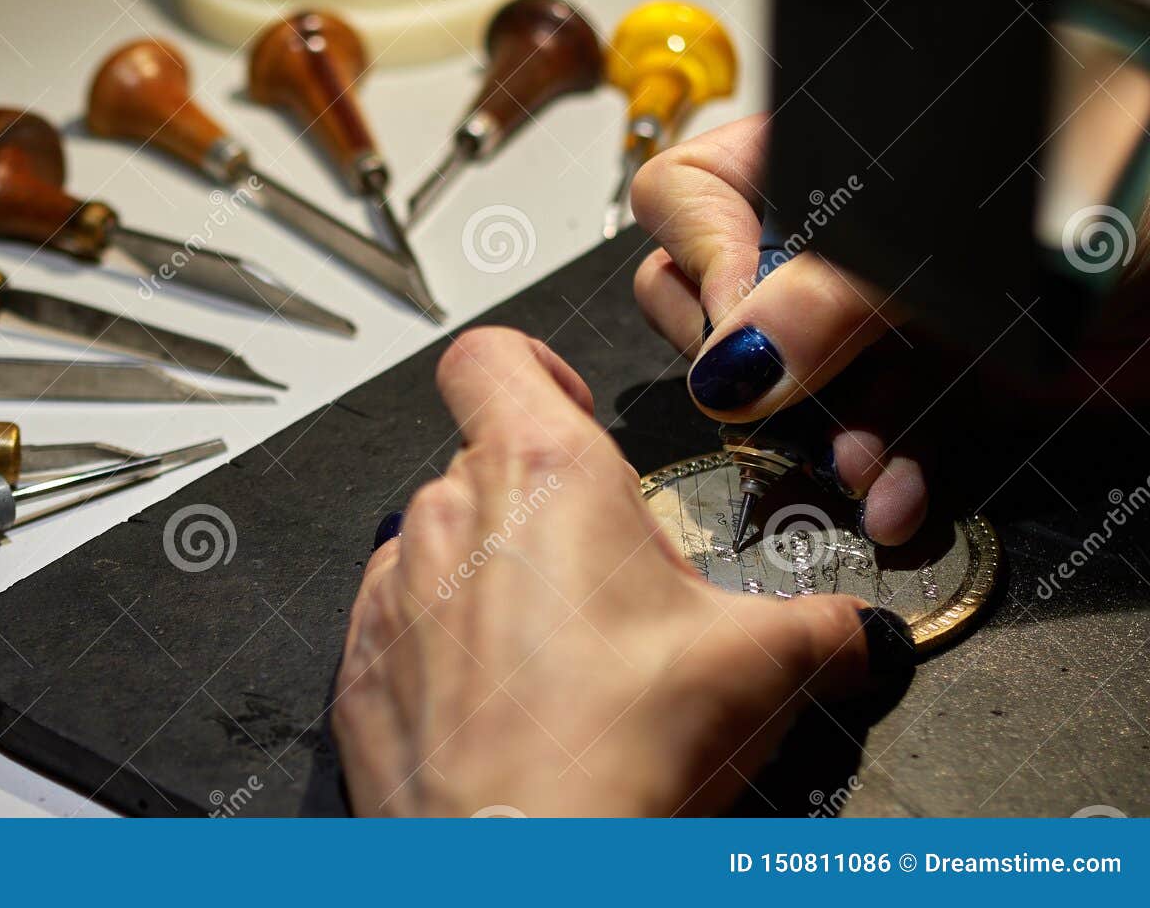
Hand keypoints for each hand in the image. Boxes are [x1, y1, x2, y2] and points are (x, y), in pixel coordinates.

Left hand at [331, 328, 908, 816]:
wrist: (527, 872)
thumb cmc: (624, 752)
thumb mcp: (764, 667)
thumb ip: (820, 623)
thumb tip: (853, 631)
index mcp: (541, 474)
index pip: (490, 356)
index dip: (530, 368)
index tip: (570, 408)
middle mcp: (447, 518)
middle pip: (482, 464)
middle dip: (543, 505)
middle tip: (606, 583)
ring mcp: (389, 596)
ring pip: (438, 548)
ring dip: (489, 579)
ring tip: (557, 660)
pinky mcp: (359, 672)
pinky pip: (396, 628)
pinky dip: (439, 649)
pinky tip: (499, 707)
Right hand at [631, 114, 937, 544]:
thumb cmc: (1108, 161)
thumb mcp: (942, 221)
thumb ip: (833, 291)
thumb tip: (730, 371)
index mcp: (816, 148)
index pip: (684, 194)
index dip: (699, 258)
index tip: (747, 317)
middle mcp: (835, 229)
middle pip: (714, 305)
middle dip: (743, 373)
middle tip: (785, 385)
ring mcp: (888, 306)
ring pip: (795, 391)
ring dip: (814, 442)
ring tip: (854, 457)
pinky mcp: (950, 377)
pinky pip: (883, 435)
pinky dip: (887, 476)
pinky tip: (899, 493)